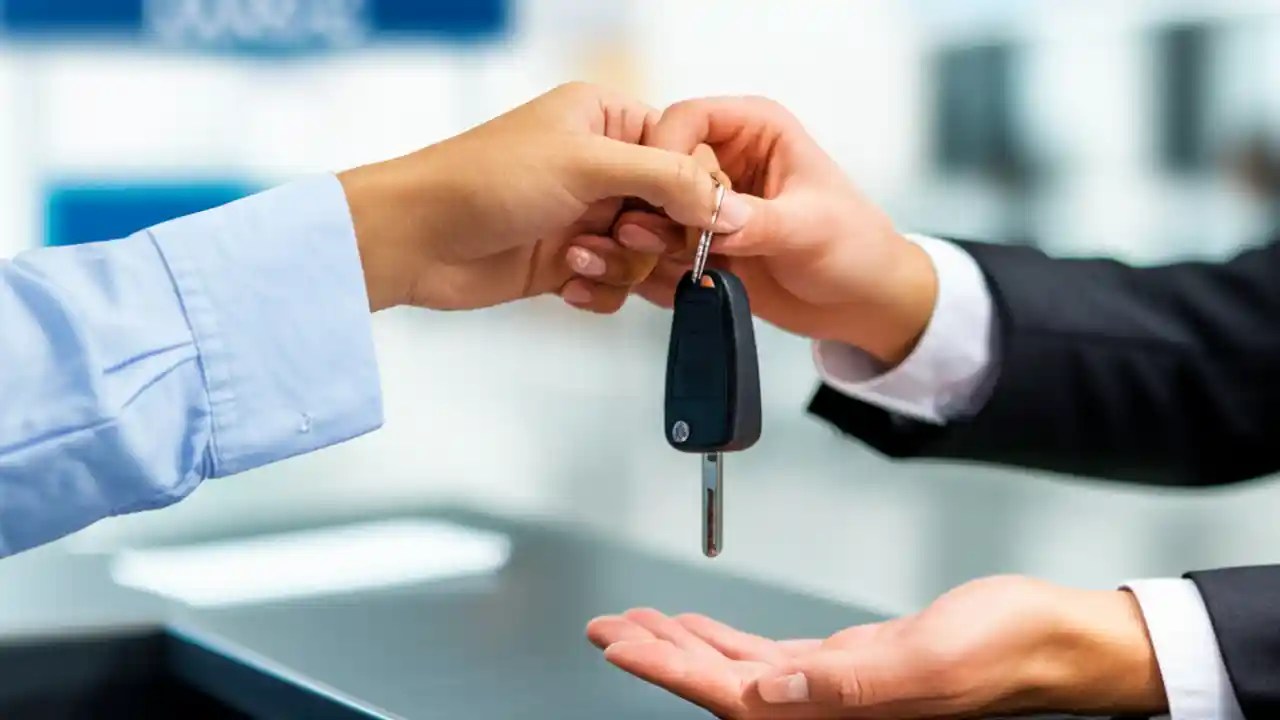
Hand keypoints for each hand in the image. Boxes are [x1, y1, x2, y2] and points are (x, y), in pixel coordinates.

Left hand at [336, 83, 751, 312]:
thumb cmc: (482, 181)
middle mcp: (602, 166)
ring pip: (648, 255)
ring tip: (573, 257)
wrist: (417, 239)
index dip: (692, 192)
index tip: (682, 217)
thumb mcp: (586, 166)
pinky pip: (618, 286)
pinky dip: (598, 289)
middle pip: (674, 212)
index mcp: (608, 120)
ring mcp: (587, 216)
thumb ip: (666, 178)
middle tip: (618, 235)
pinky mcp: (570, 260)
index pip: (688, 154)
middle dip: (649, 235)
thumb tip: (724, 202)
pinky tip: (564, 282)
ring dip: (617, 266)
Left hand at [587, 576, 1166, 718]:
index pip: (731, 697)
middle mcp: (828, 709)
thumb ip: (844, 681)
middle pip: (721, 687)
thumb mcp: (928, 658)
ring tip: (641, 625)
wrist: (1052, 639)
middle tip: (610, 628)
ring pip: (741, 672)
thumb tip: (767, 692)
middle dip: (660, 656)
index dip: (669, 670)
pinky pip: (772, 658)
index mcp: (839, 712)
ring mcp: (836, 689)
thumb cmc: (1007, 647)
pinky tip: (706, 631)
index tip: (621, 646)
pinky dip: (731, 643)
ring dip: (688, 647)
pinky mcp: (849, 666)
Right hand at [616, 97, 936, 364]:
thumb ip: (751, 222)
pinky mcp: (699, 246)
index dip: (665, 151)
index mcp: (754, 129)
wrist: (863, 303)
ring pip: (650, 214)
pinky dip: (658, 272)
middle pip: (657, 167)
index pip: (685, 118)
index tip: (664, 198)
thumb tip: (694, 218)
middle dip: (651, 207)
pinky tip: (683, 290)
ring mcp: (707, 206)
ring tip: (674, 272)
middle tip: (654, 245)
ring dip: (649, 245)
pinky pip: (658, 253)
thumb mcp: (808, 229)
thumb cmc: (856, 248)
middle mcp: (723, 160)